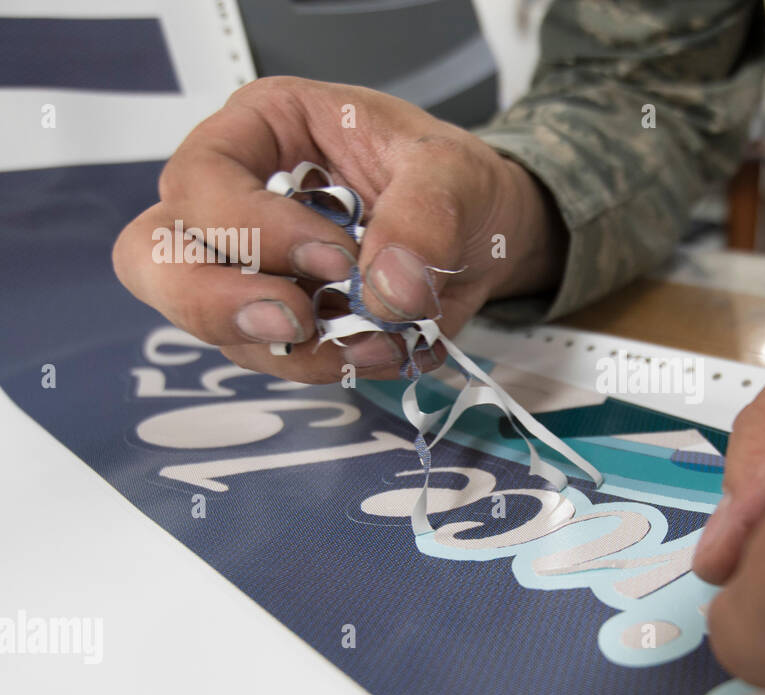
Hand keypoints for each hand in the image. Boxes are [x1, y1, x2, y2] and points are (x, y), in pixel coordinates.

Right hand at [112, 76, 565, 381]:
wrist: (484, 233)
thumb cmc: (454, 180)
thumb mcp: (457, 174)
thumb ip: (426, 218)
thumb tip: (385, 290)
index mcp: (262, 130)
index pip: (199, 179)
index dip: (253, 229)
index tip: (336, 259)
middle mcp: (234, 197)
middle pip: (153, 258)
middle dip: (217, 302)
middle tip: (300, 322)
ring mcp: (247, 267)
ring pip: (207, 323)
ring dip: (290, 348)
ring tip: (375, 339)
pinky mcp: (278, 321)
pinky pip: (269, 359)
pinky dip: (325, 367)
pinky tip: (381, 350)